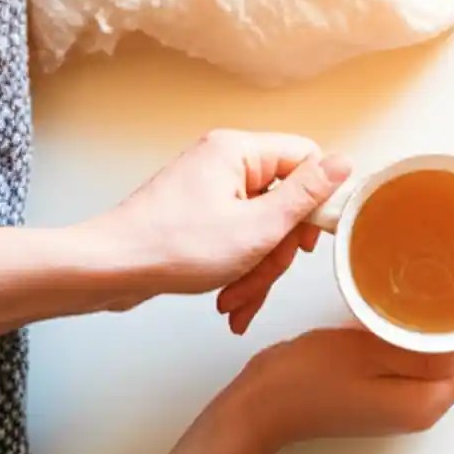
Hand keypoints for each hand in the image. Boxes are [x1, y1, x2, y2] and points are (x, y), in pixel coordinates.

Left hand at [84, 130, 350, 331]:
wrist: (109, 270)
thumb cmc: (173, 247)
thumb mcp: (257, 227)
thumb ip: (305, 195)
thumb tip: (344, 163)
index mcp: (239, 151)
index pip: (306, 158)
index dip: (316, 201)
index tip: (308, 238)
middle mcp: (224, 162)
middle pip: (283, 201)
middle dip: (276, 251)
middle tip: (262, 276)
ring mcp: (209, 189)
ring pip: (261, 228)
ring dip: (255, 270)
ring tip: (235, 302)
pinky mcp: (198, 215)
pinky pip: (237, 239)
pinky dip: (237, 270)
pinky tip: (228, 303)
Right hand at [228, 302, 453, 453]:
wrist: (261, 409)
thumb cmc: (305, 381)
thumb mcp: (363, 352)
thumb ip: (416, 348)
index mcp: (427, 399)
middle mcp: (425, 405)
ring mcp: (407, 401)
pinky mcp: (389, 392)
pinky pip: (431, 358)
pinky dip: (443, 331)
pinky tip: (433, 304)